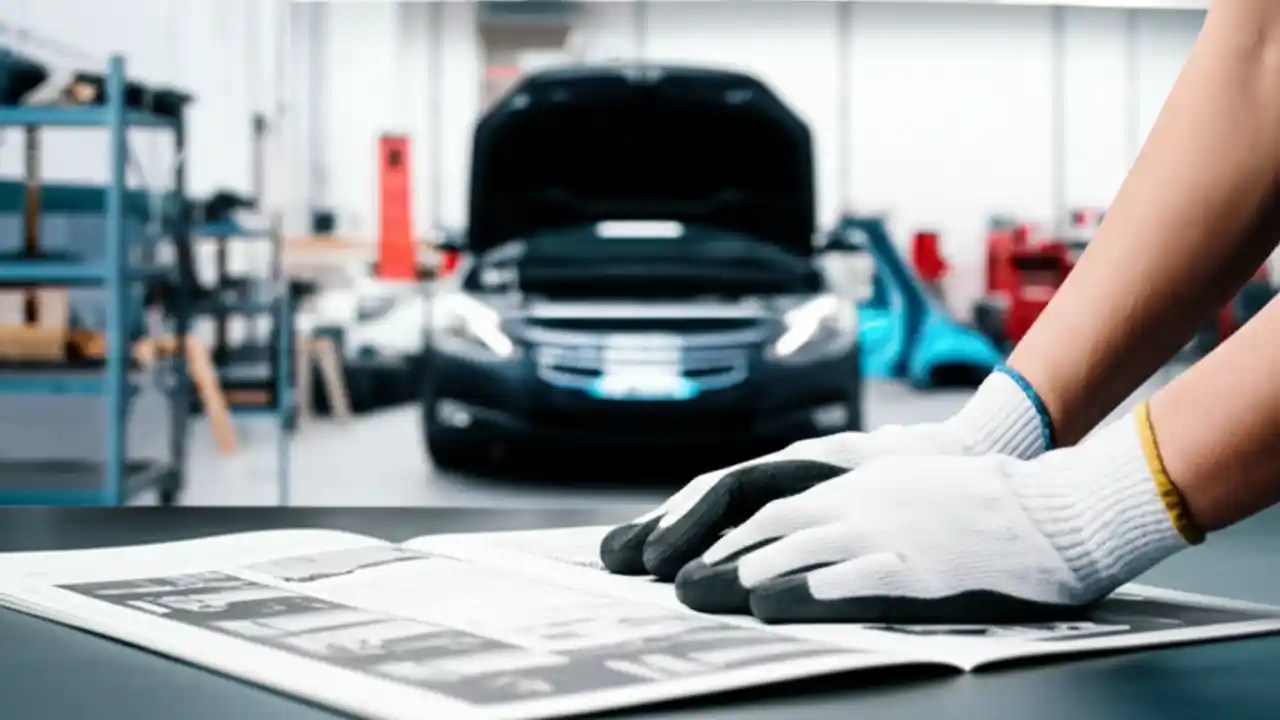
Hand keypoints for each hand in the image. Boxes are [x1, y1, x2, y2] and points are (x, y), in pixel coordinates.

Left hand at [599, 369, 1051, 579]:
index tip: (676, 550)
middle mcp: (861, 503)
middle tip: (666, 579)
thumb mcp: (909, 493)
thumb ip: (858, 508)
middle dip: (711, 551)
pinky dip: (805, 590)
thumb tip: (809, 540)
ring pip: (796, 549)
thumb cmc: (986, 507)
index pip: (769, 503)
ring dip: (739, 572)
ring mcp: (889, 534)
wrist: (1056, 512)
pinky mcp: (921, 570)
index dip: (718, 527)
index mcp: (859, 485)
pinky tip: (769, 604)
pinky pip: (852, 579)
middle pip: (767, 525)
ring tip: (695, 594)